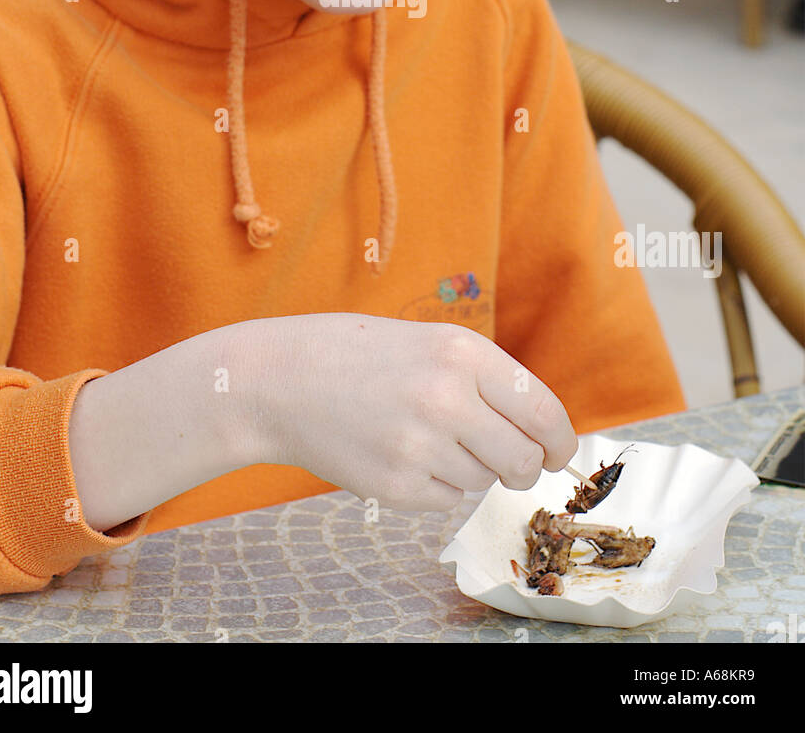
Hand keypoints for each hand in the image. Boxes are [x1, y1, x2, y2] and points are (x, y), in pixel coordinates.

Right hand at [232, 313, 576, 511]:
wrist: (283, 380)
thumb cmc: (363, 358)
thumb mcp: (431, 344)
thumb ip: (487, 380)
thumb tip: (545, 433)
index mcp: (462, 352)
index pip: (541, 409)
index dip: (560, 440)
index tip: (560, 452)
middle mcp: (446, 397)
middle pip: (522, 459)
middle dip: (524, 468)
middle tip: (511, 465)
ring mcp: (420, 444)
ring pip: (482, 481)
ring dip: (468, 469)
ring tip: (424, 437)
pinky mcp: (396, 485)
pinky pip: (446, 500)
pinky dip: (435, 486)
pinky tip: (400, 454)